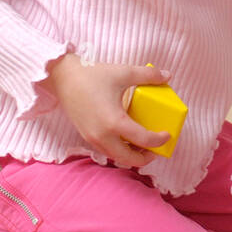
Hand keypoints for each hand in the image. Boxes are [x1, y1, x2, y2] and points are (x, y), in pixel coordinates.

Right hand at [43, 57, 171, 166]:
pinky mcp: (86, 136)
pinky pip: (106, 151)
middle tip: (156, 149)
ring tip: (143, 145)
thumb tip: (168, 76)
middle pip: (129, 159)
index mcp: (114, 122)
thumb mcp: (124, 72)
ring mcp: (92, 138)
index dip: (159, 140)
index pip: (143, 139)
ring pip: (116, 157)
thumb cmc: (92, 75)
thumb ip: (148, 75)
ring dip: (131, 156)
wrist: (63, 78)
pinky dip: (119, 151)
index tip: (167, 135)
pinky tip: (126, 139)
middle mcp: (102, 136)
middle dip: (145, 158)